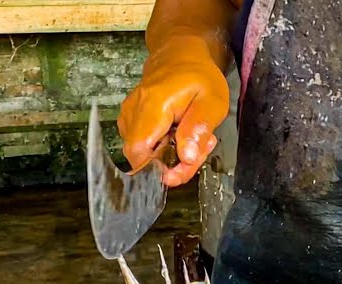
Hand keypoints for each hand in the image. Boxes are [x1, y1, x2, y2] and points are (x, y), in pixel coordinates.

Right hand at [118, 42, 228, 186]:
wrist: (180, 55)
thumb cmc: (198, 77)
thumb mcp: (212, 101)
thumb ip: (198, 129)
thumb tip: (185, 157)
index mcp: (154, 105)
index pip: (139, 150)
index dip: (158, 169)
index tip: (180, 170)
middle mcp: (134, 111)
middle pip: (141, 156)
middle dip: (171, 164)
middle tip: (197, 150)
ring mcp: (129, 115)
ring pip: (142, 153)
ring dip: (170, 156)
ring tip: (191, 138)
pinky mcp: (130, 119)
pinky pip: (142, 145)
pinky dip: (163, 147)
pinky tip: (179, 135)